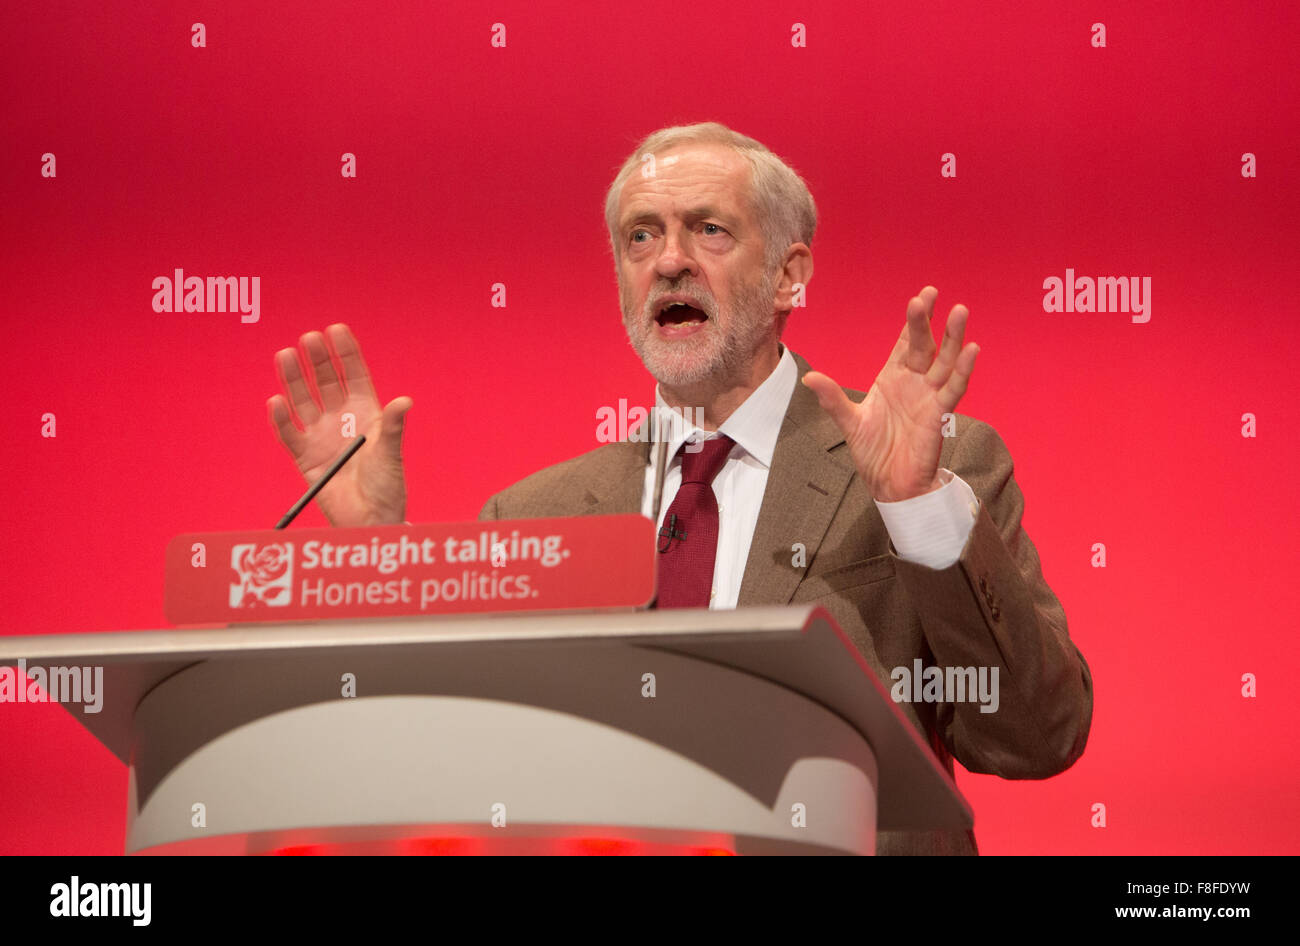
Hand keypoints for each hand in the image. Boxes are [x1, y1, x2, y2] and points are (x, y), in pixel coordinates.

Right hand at [268, 324, 411, 525]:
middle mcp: (341, 419)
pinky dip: (281, 418)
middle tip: (309, 338)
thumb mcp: (391, 453)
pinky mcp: (305, 457)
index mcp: (366, 413)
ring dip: (294, 379)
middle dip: (318, 360)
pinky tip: (276, 400)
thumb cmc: (387, 486)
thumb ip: (392, 427)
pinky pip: (289, 434)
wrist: (370, 519)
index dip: (345, 353)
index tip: (337, 329)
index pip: (354, 375)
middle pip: (326, 383)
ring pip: (303, 401)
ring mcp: (321, 436)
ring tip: (285, 355)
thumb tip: (404, 401)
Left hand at [802, 286, 977, 502]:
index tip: (920, 298)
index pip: (905, 343)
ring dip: (952, 337)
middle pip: (923, 345)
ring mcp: (929, 396)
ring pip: (944, 361)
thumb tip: (809, 377)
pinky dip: (962, 369)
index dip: (913, 322)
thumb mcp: (849, 421)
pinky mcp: (940, 414)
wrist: (889, 484)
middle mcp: (914, 382)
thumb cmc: (872, 452)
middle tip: (931, 293)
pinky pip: (953, 388)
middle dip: (927, 321)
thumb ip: (833, 398)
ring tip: (959, 311)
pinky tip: (970, 349)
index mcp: (893, 379)